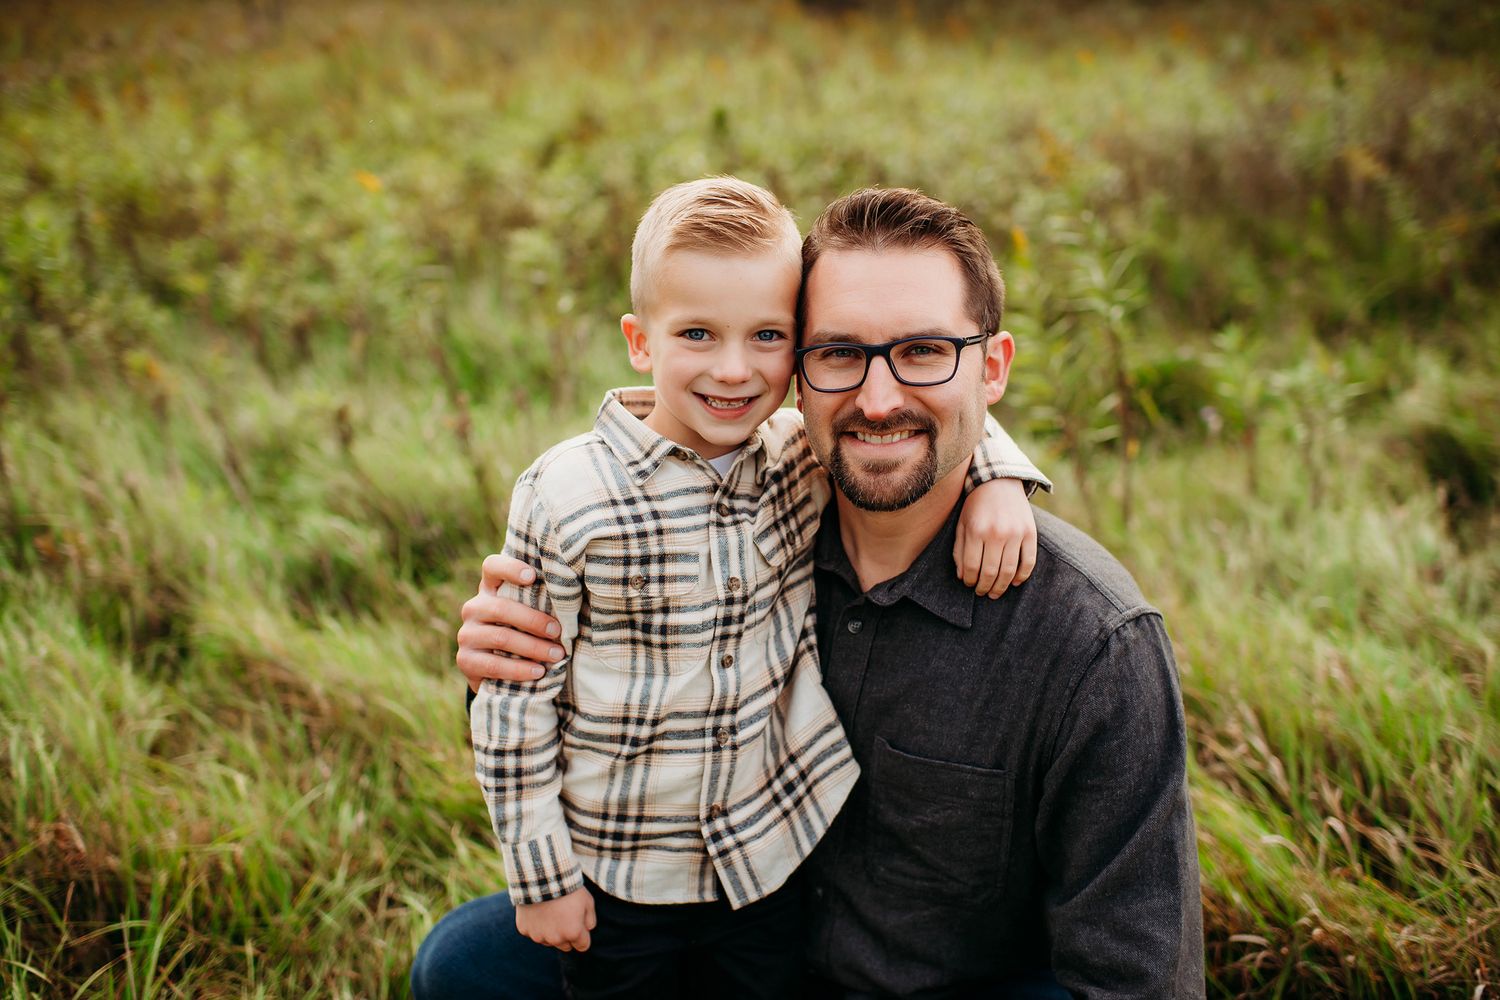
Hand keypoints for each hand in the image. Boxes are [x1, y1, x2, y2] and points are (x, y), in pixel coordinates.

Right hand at [455, 554, 565, 690]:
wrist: (497, 670)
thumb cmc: (523, 632)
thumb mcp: (528, 614)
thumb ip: (539, 602)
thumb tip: (574, 598)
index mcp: (490, 589)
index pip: (492, 567)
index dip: (510, 568)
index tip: (532, 577)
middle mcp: (474, 608)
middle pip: (501, 608)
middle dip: (535, 621)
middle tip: (559, 632)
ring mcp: (467, 634)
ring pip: (501, 637)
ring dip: (533, 648)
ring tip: (557, 655)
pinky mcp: (465, 660)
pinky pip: (494, 664)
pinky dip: (520, 669)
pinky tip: (539, 672)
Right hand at [515, 886, 596, 951]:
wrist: (542, 877)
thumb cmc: (568, 888)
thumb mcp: (588, 901)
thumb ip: (590, 920)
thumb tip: (587, 929)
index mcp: (573, 933)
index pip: (583, 946)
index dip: (583, 936)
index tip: (580, 925)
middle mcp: (555, 939)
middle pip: (565, 946)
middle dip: (567, 935)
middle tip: (564, 917)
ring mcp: (538, 935)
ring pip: (548, 941)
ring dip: (550, 931)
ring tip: (550, 912)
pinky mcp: (524, 930)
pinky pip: (532, 932)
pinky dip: (535, 925)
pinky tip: (537, 910)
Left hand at [954, 478, 1036, 598]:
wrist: (999, 482)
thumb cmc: (976, 506)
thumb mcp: (962, 524)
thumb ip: (959, 550)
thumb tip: (963, 576)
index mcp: (976, 530)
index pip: (971, 566)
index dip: (970, 580)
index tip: (969, 585)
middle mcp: (996, 533)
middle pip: (990, 572)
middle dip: (984, 587)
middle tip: (982, 593)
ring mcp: (1015, 533)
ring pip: (1009, 571)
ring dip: (1001, 587)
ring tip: (995, 593)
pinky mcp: (1030, 533)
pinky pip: (1028, 561)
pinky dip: (1023, 576)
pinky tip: (1015, 582)